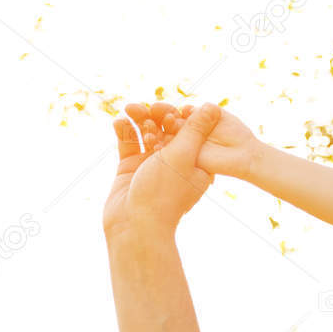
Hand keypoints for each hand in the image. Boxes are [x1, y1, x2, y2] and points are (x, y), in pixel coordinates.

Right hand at [103, 103, 220, 239]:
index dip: (179, 118)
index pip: (190, 131)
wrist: (135, 224)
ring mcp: (152, 165)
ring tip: (130, 109)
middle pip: (167, 131)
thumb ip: (196, 130)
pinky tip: (119, 121)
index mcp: (197, 163)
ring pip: (146, 134)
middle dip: (155, 117)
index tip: (169, 110)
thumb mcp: (184, 156)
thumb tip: (213, 106)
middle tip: (146, 107)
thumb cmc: (163, 193)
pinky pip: (129, 144)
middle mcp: (176, 163)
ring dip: (138, 121)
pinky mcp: (132, 168)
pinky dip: (124, 131)